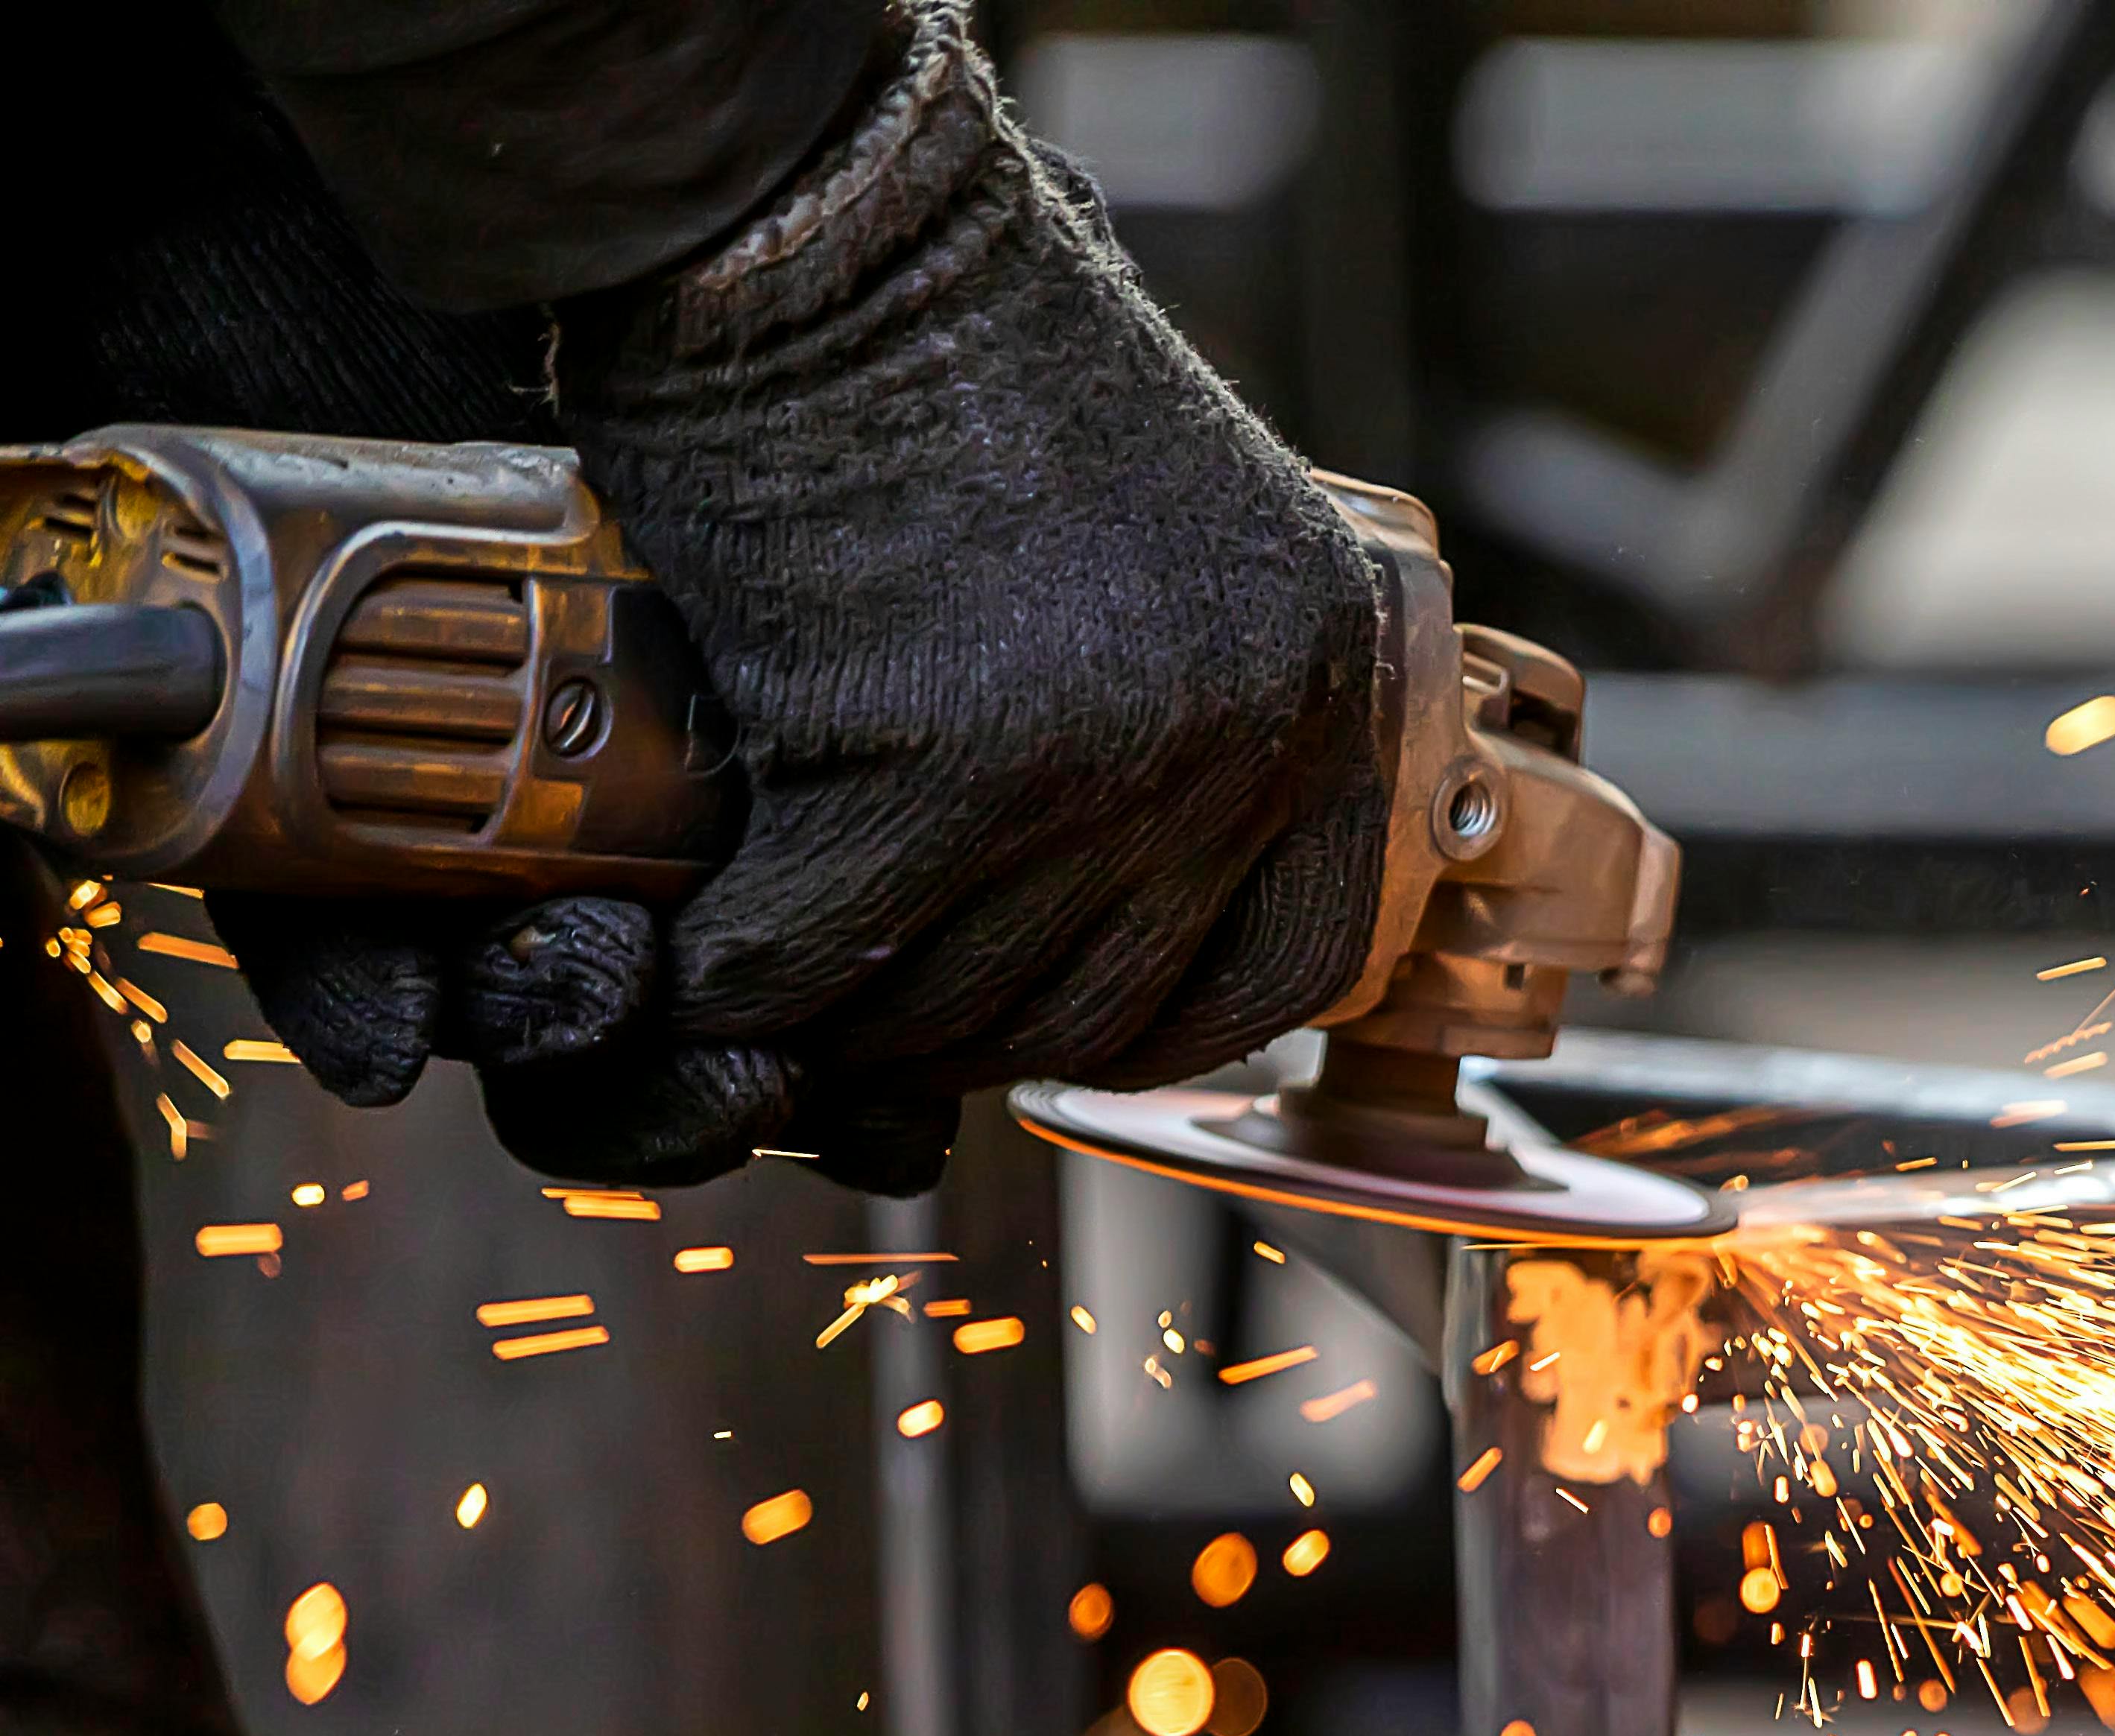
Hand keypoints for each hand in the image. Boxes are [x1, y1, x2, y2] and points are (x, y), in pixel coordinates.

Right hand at [235, 2, 1398, 1195]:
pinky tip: (696, 953)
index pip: (1295, 967)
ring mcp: (1112, 770)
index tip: (1062, 1020)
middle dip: (982, 1030)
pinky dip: (739, 978)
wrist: (835, 240)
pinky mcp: (941, 778)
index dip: (1160, 1022)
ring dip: (859, 1024)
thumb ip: (1200, 708)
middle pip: (1115, 1007)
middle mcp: (1257, 740)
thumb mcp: (1177, 553)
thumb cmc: (972, 369)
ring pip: (968, 1007)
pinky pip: (819, 957)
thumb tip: (1145, 889)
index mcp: (1332, 686)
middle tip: (879, 1003)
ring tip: (788, 983)